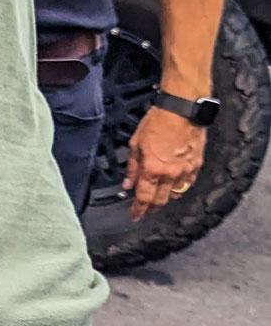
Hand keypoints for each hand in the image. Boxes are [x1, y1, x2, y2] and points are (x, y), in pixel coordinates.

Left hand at [124, 102, 205, 218]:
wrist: (183, 109)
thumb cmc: (157, 122)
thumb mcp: (136, 144)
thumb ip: (133, 167)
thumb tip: (127, 184)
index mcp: (152, 171)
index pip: (144, 198)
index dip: (139, 210)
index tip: (135, 216)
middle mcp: (170, 175)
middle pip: (160, 200)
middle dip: (151, 208)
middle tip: (145, 210)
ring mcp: (186, 170)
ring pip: (176, 194)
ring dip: (166, 198)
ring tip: (158, 199)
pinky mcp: (197, 164)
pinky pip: (188, 182)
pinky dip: (181, 187)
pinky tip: (176, 186)